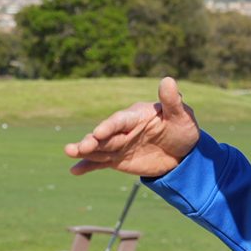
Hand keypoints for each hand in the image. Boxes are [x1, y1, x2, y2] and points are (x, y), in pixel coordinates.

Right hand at [64, 77, 200, 177]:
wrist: (181, 152)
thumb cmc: (181, 128)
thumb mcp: (181, 116)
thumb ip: (171, 101)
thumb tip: (168, 80)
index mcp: (135, 116)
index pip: (120, 121)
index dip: (109, 126)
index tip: (99, 133)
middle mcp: (123, 129)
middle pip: (105, 136)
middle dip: (92, 141)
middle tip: (80, 147)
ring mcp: (118, 145)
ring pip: (98, 148)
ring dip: (83, 150)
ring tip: (69, 152)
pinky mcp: (117, 159)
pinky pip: (100, 162)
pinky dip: (87, 166)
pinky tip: (74, 170)